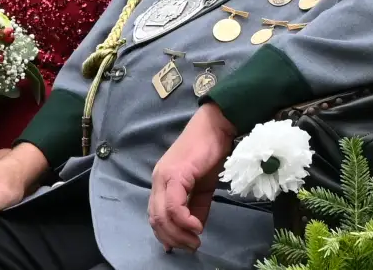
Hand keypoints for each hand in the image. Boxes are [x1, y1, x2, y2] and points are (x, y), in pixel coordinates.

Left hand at [148, 103, 236, 252]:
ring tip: (195, 240)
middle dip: (173, 238)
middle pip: (156, 219)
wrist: (217, 126)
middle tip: (191, 246)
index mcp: (162, 182)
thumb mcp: (203, 187)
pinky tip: (197, 226)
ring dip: (178, 233)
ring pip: (161, 215)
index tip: (184, 245)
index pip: (156, 215)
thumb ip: (197, 207)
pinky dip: (184, 220)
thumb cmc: (211, 152)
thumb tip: (195, 229)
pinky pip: (173, 205)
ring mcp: (164, 176)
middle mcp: (158, 180)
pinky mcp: (175, 174)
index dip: (167, 235)